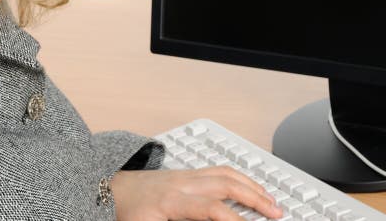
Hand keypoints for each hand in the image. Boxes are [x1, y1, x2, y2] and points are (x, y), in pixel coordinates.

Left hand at [110, 166, 283, 220]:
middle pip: (224, 184)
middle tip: (277, 213)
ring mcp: (183, 175)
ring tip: (272, 200)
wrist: (107, 189)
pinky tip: (250, 185)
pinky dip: (239, 176)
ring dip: (251, 184)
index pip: (211, 209)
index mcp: (171, 201)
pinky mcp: (184, 173)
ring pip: (224, 172)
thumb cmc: (126, 213)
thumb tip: (208, 219)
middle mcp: (180, 183)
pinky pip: (217, 169)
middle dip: (254, 198)